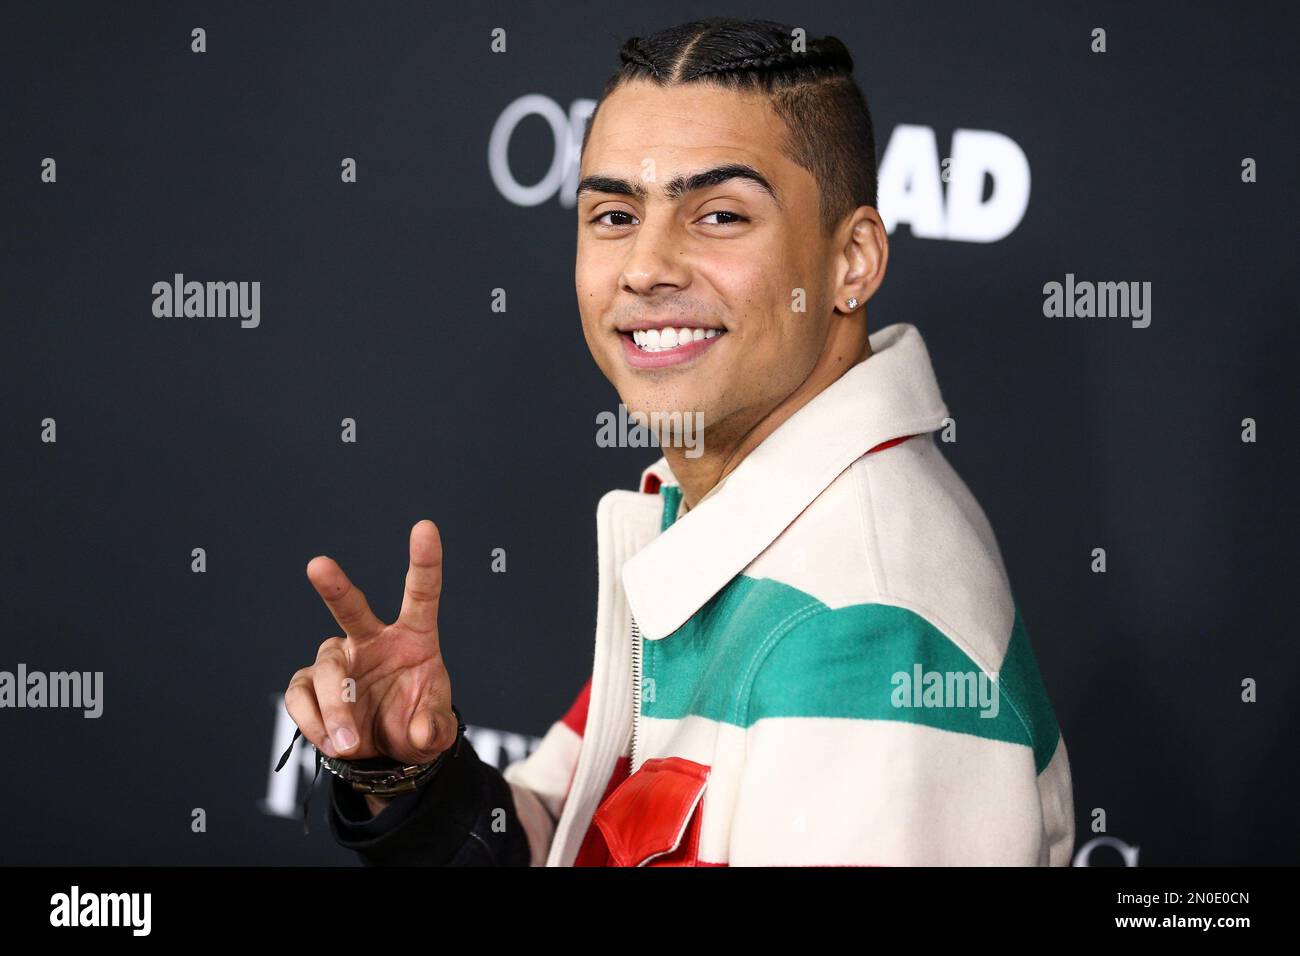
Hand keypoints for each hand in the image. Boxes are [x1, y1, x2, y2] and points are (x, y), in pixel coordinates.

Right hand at [284, 520, 455, 773]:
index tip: (425, 526)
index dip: (424, 561)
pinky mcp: (309, 683)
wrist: (384, 752)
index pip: (421, 592)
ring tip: (349, 743)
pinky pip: (301, 695)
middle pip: (351, 607)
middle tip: (317, 565)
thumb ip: (434, 729)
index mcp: (414, 636)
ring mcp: (338, 658)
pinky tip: (331, 742)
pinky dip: (314, 722)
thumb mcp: (436, 731)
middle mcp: (372, 639)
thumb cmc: (416, 723)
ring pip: (326, 669)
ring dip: (336, 708)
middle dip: (334, 586)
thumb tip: (422, 732)